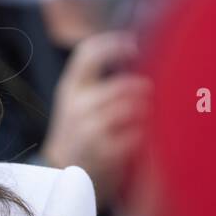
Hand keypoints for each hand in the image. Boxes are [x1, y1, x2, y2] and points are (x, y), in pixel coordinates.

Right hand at [42, 31, 150, 206]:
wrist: (62, 171)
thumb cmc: (79, 131)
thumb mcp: (78, 102)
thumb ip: (99, 82)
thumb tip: (139, 57)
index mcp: (70, 88)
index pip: (88, 53)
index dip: (113, 44)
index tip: (133, 46)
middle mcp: (77, 106)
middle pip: (121, 85)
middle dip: (143, 88)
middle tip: (153, 92)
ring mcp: (89, 129)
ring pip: (132, 108)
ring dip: (148, 110)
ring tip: (152, 115)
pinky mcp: (103, 151)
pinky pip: (138, 134)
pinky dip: (146, 133)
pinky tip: (146, 137)